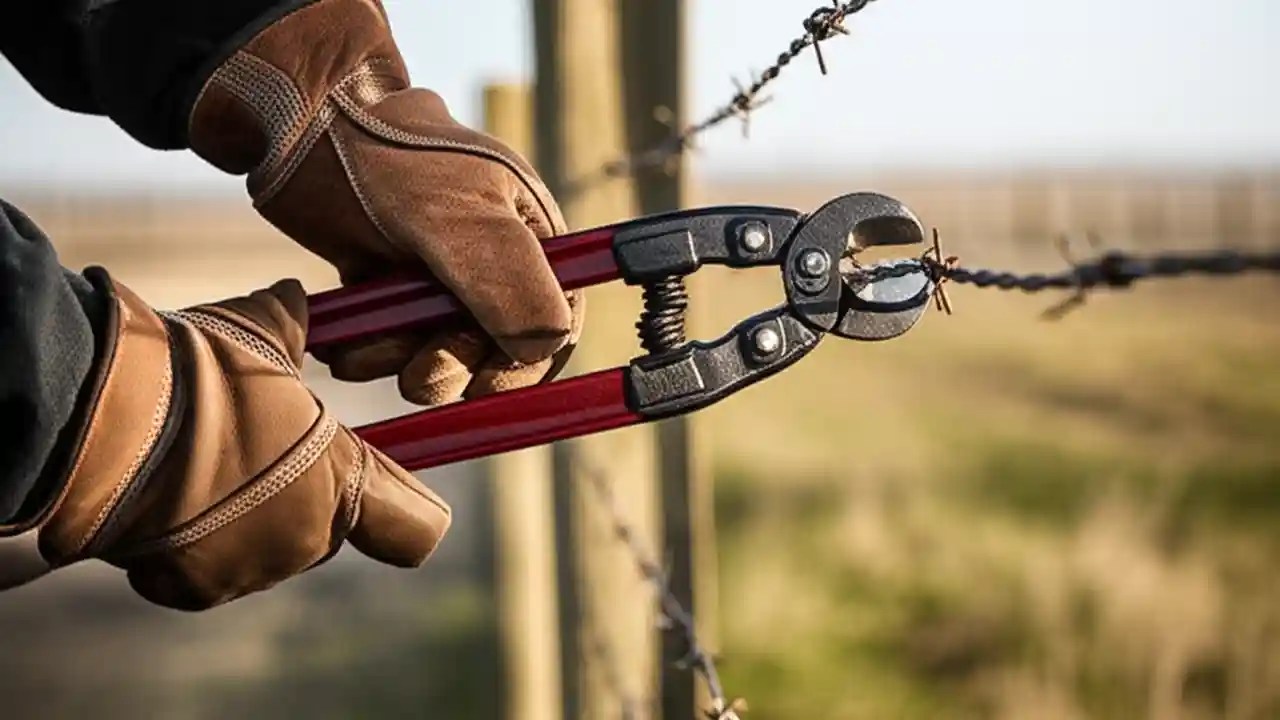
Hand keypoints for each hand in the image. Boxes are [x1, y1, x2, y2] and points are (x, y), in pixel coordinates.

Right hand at [22, 271, 449, 610]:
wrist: (104, 420)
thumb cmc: (200, 371)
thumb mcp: (261, 328)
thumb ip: (294, 322)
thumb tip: (295, 298)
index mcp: (341, 484)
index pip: (415, 529)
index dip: (406, 509)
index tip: (391, 489)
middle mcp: (304, 541)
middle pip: (324, 528)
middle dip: (298, 493)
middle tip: (251, 445)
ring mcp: (244, 573)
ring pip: (262, 546)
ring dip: (242, 513)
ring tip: (195, 461)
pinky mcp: (184, 589)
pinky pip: (202, 568)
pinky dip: (187, 539)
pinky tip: (161, 495)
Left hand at [188, 0, 582, 404]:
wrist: (305, 131)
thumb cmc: (388, 161)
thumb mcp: (462, 223)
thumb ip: (515, 289)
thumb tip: (545, 349)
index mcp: (533, 238)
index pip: (556, 323)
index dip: (526, 364)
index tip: (484, 380)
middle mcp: (495, 262)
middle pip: (496, 350)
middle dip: (454, 368)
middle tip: (417, 373)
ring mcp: (442, 278)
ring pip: (439, 355)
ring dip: (403, 365)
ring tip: (364, 350)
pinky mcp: (394, 290)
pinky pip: (394, 344)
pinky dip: (372, 354)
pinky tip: (345, 346)